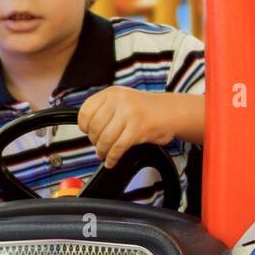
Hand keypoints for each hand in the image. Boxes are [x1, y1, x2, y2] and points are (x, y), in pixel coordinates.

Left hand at [78, 87, 202, 168]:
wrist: (170, 111)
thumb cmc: (144, 109)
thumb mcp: (121, 100)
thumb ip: (104, 109)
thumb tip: (86, 127)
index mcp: (111, 93)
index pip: (85, 111)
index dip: (83, 126)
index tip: (87, 132)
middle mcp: (119, 101)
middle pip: (94, 127)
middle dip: (94, 141)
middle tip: (99, 145)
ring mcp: (129, 114)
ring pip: (105, 139)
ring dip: (102, 151)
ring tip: (104, 154)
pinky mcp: (137, 129)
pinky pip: (118, 148)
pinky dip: (112, 158)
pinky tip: (111, 161)